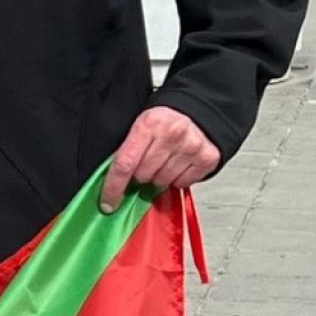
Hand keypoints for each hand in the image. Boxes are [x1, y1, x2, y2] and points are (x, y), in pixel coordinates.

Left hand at [100, 107, 219, 213]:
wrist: (197, 112)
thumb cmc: (164, 123)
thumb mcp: (141, 127)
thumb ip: (126, 152)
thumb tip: (111, 184)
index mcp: (149, 124)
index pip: (125, 163)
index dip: (114, 187)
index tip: (108, 202)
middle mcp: (172, 133)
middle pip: (143, 175)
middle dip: (140, 175)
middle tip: (146, 163)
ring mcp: (191, 146)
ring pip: (162, 182)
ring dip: (158, 177)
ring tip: (163, 161)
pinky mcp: (207, 158)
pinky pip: (182, 184)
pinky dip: (177, 179)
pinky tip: (178, 164)